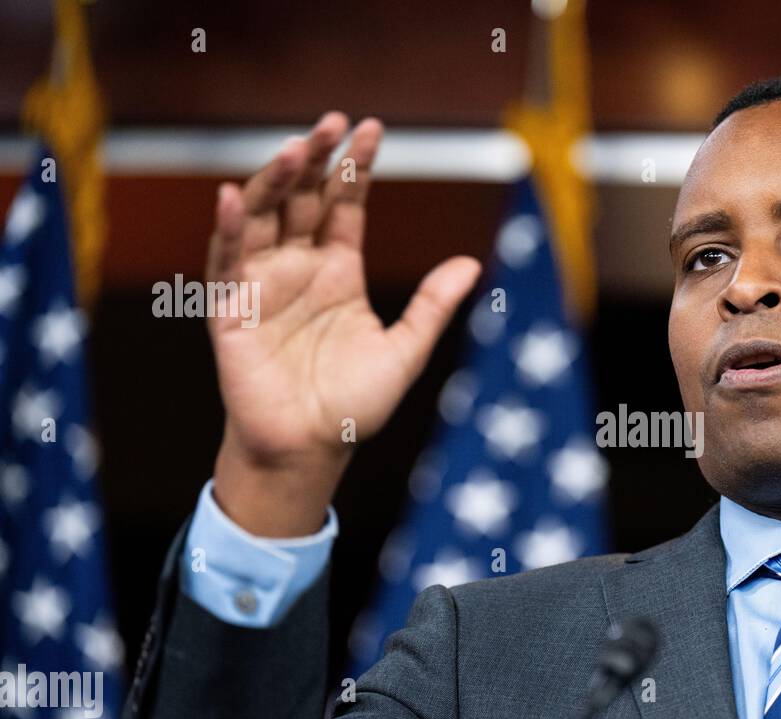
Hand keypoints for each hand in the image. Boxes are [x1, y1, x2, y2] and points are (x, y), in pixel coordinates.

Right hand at [204, 112, 480, 534]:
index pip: (344, 206)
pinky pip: (224, 262)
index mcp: (338, 272)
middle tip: (330, 122)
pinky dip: (227, 229)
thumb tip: (471, 263)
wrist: (312, 449)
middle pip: (302, 200)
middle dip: (314, 160)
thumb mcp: (405, 351)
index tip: (371, 129)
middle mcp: (298, 269)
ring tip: (293, 148)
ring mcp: (262, 285)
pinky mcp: (230, 310)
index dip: (355, 169)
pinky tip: (232, 197)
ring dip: (273, 181)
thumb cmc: (354, 405)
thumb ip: (432, 306)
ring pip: (263, 218)